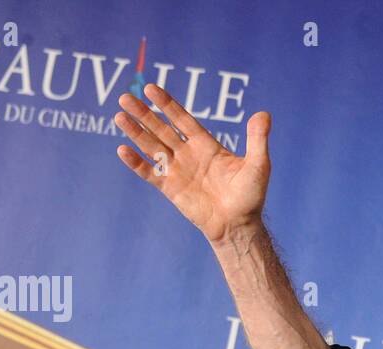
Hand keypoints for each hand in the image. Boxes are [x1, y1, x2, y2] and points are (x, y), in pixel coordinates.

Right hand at [115, 84, 270, 245]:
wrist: (238, 225)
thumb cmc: (250, 196)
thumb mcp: (258, 165)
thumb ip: (257, 139)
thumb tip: (264, 114)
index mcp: (206, 146)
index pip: (182, 120)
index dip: (167, 105)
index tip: (151, 89)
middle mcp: (189, 155)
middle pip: (161, 129)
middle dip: (144, 114)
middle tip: (125, 97)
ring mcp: (178, 171)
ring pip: (152, 147)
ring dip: (136, 132)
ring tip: (119, 116)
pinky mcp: (171, 189)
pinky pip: (150, 173)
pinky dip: (136, 163)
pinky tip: (122, 150)